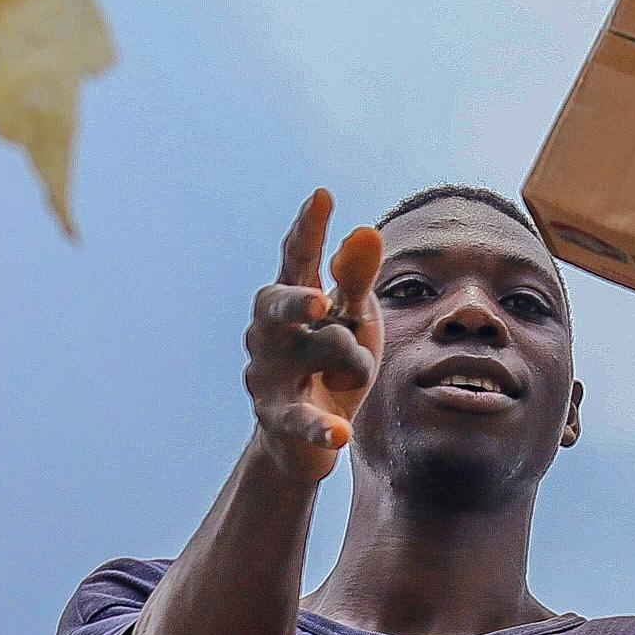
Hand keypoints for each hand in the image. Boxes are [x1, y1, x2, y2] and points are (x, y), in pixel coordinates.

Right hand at [241, 188, 383, 483]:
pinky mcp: (277, 419)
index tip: (322, 197)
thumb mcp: (352, 318)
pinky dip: (321, 427)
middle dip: (294, 301)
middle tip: (320, 304)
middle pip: (274, 304)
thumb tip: (366, 231)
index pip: (297, 257)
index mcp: (291, 297)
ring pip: (306, 354)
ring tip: (362, 370)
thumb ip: (357, 279)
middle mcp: (269, 331)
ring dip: (347, 359)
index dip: (308, 229)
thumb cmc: (330, 362)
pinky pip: (301, 421)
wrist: (301, 437)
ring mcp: (268, 375)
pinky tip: (341, 432)